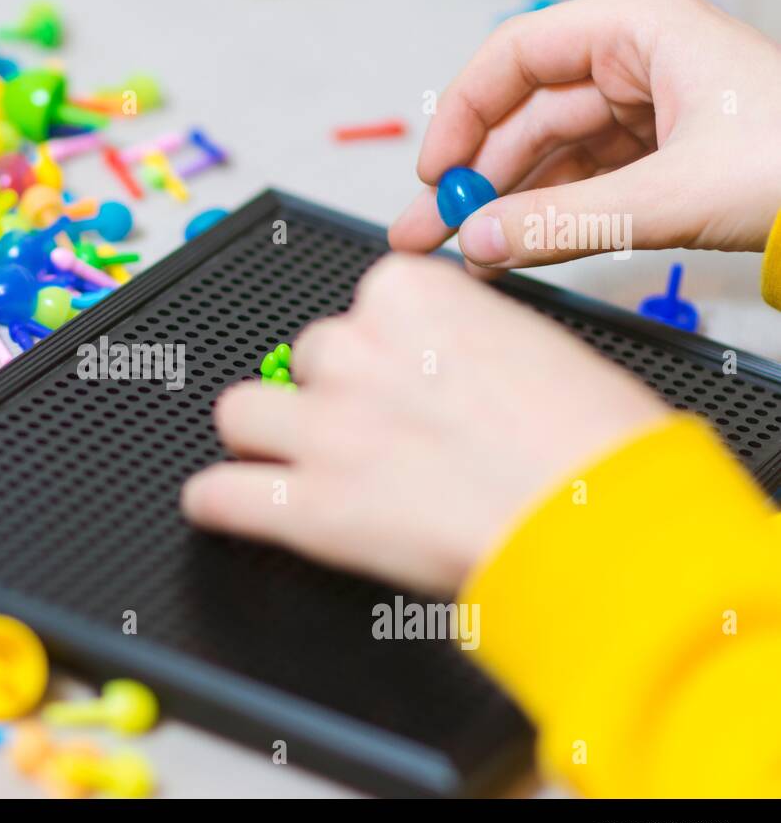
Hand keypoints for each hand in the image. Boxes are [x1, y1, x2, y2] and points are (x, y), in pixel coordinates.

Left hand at [180, 254, 669, 592]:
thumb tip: (436, 364)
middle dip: (334, 395)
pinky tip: (234, 509)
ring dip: (268, 438)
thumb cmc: (594, 444)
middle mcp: (355, 351)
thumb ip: (459, 341)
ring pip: (243, 414)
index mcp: (409, 295)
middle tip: (381, 437)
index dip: (383, 352)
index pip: (359, 309)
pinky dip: (221, 504)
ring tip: (305, 468)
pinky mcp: (309, 507)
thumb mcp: (532, 347)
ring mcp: (324, 429)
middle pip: (307, 360)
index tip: (405, 381)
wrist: (605, 527)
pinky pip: (217, 496)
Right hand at [389, 0, 780, 271]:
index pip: (517, 57)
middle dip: (473, 176)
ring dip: (505, 203)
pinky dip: (546, 215)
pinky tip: (514, 246)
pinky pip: (581, 181)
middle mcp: (639, 62)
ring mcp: (648, 109)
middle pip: (525, 113)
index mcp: (643, 31)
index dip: (462, 114)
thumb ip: (564, 222)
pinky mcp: (659, 154)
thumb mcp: (672, 195)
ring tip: (465, 251)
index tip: (434, 173)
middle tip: (426, 229)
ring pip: (548, 153)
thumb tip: (480, 242)